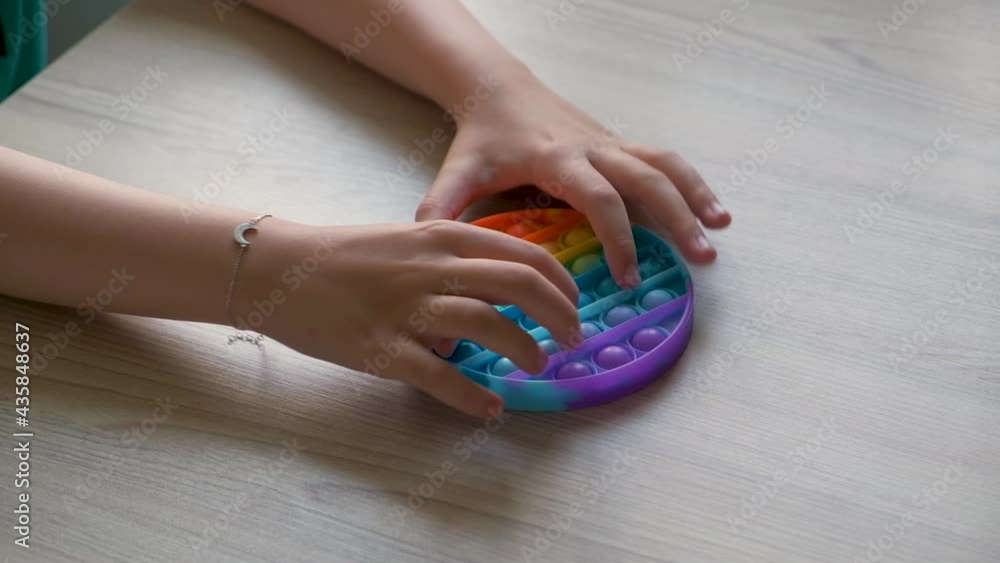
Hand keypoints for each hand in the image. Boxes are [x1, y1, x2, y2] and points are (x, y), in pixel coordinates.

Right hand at [240, 219, 580, 418]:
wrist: (280, 267)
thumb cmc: (348, 255)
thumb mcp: (410, 240)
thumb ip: (456, 259)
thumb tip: (499, 296)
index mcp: (443, 235)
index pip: (525, 254)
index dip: (562, 285)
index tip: (575, 307)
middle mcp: (433, 266)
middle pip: (520, 285)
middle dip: (560, 315)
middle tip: (572, 340)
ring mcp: (407, 307)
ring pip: (489, 324)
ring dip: (524, 349)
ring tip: (537, 366)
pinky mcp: (382, 348)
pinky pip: (440, 375)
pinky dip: (473, 396)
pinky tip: (491, 408)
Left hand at [417, 74, 731, 286]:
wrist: (499, 89)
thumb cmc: (482, 136)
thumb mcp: (459, 172)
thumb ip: (441, 209)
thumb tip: (424, 247)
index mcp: (557, 160)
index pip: (599, 199)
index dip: (618, 238)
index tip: (627, 277)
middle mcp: (593, 149)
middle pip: (647, 178)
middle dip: (677, 217)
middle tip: (701, 257)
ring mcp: (611, 143)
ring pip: (665, 162)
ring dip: (695, 194)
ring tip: (722, 228)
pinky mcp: (619, 144)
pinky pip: (663, 159)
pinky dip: (691, 182)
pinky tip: (711, 208)